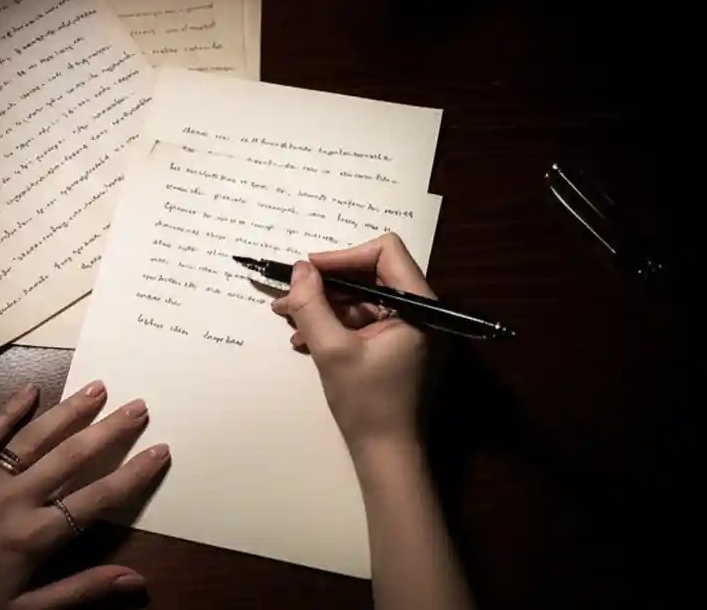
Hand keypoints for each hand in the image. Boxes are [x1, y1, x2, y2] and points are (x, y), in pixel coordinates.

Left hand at [0, 382, 169, 609]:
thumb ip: (81, 591)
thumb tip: (137, 581)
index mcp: (32, 539)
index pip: (96, 500)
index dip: (132, 475)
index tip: (160, 450)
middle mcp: (10, 502)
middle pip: (69, 457)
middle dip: (108, 430)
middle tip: (138, 404)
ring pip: (31, 439)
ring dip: (66, 412)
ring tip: (97, 388)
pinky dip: (7, 412)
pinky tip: (30, 392)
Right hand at [271, 233, 434, 448]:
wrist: (387, 453)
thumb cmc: (367, 404)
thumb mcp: (332, 350)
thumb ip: (312, 305)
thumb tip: (298, 269)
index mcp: (418, 307)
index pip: (386, 253)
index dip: (344, 256)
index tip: (309, 271)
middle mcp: (418, 311)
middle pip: (370, 273)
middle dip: (326, 283)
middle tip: (289, 294)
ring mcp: (407, 328)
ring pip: (360, 297)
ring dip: (324, 305)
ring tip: (288, 318)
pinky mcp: (394, 344)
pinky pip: (361, 319)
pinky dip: (333, 323)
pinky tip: (304, 338)